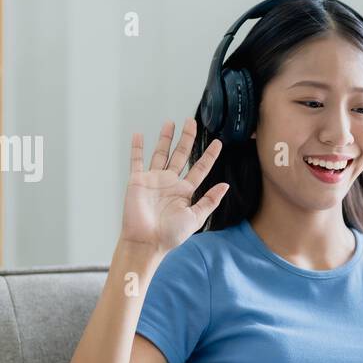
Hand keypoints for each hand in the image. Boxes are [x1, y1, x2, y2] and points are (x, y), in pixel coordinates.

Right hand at [121, 119, 228, 253]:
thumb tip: (225, 186)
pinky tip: (140, 134)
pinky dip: (137, 148)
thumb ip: (210, 201)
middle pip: (181, 155)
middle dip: (187, 138)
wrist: (146, 242)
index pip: (200, 168)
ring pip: (161, 153)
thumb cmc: (170, 235)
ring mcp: (153, 180)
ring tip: (170, 122)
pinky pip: (137, 161)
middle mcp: (170, 183)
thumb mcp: (196, 218)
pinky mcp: (137, 181)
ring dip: (165, 138)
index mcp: (185, 191)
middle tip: (192, 121)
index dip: (209, 155)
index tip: (218, 142)